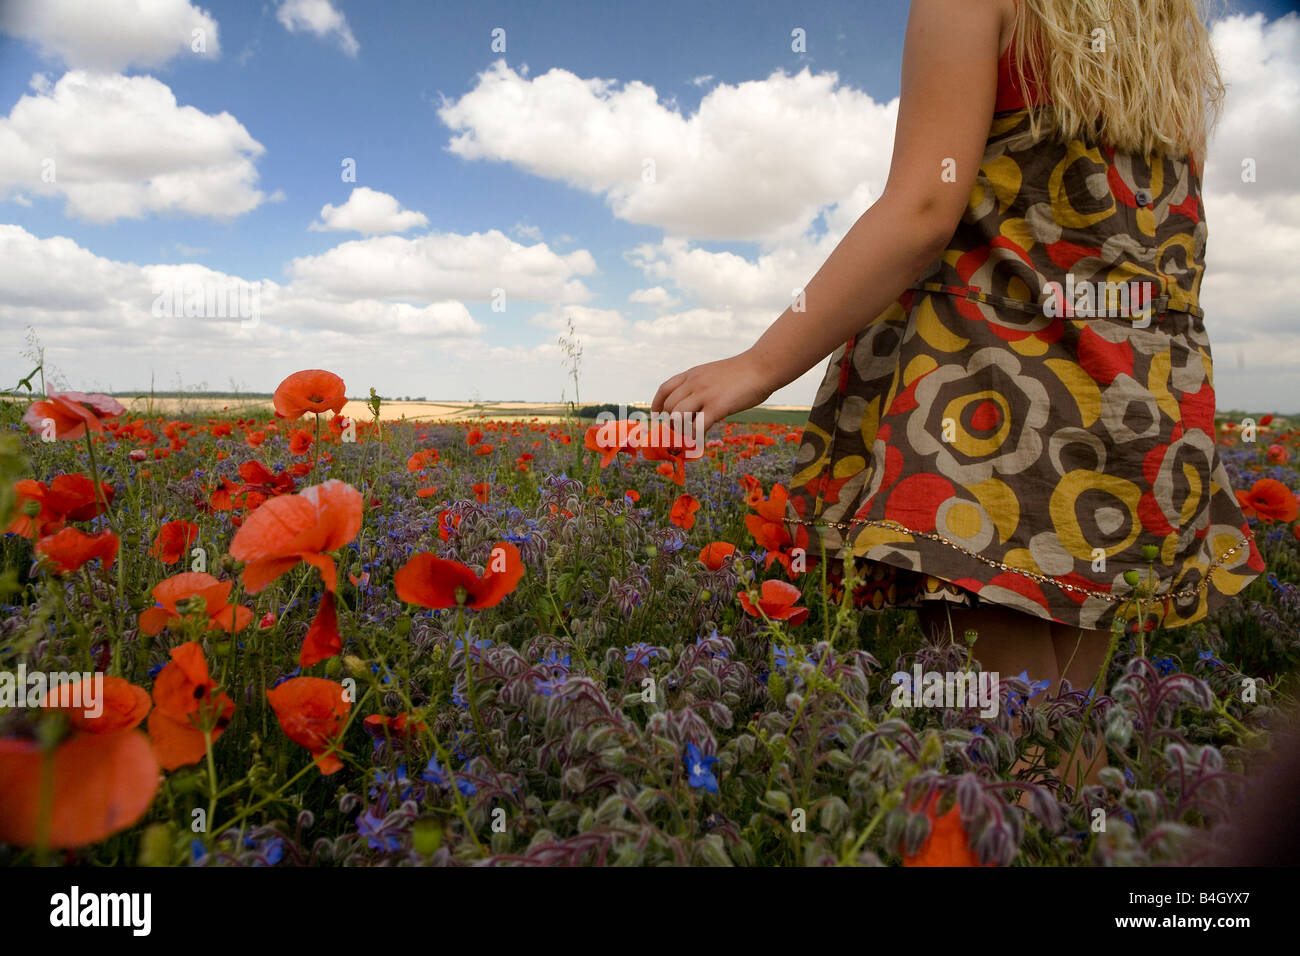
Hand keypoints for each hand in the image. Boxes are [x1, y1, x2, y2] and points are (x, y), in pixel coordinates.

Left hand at [651, 349, 773, 438]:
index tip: (657, 415)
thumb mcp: (714, 374)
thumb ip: (702, 386)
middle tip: (681, 430)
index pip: (664, 389)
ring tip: (689, 435)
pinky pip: (697, 427)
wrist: (762, 366)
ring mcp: (704, 394)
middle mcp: (694, 383)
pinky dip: (695, 437)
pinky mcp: (717, 406)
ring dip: (680, 430)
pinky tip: (700, 440)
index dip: (657, 404)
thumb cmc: (743, 372)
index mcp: (692, 374)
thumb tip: (696, 406)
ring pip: (677, 417)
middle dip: (671, 422)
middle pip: (669, 406)